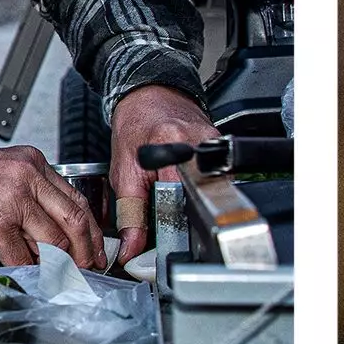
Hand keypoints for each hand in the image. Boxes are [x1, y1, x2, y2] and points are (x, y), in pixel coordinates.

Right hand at [0, 142, 102, 269]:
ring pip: (54, 241)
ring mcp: (13, 201)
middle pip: (74, 219)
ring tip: (57, 276)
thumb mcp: (0, 173)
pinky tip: (30, 277)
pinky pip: (23, 257)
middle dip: (84, 250)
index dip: (90, 228)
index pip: (75, 198)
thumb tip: (51, 233)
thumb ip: (28, 196)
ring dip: (58, 265)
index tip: (94, 247)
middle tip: (85, 268)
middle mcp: (27, 178)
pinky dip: (30, 272)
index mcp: (32, 163)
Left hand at [106, 84, 218, 265]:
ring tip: (174, 188)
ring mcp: (212, 141)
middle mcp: (196, 142)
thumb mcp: (123, 171)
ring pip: (207, 190)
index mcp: (169, 146)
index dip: (168, 226)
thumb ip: (129, 213)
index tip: (158, 241)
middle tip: (165, 212)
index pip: (177, 201)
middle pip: (196, 198)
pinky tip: (186, 175)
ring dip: (190, 198)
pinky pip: (213, 176)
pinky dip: (198, 183)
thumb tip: (132, 247)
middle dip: (180, 214)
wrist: (149, 95)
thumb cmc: (135, 127)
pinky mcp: (221, 143)